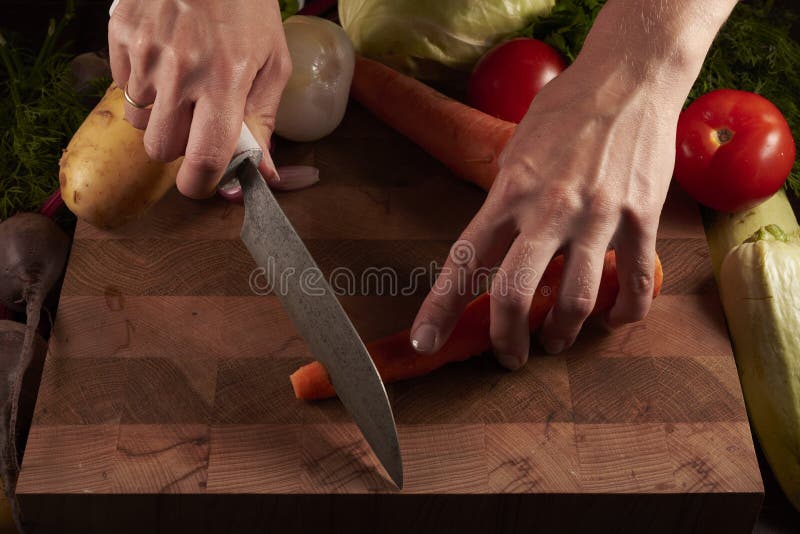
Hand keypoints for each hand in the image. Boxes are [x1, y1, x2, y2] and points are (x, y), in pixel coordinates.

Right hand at [108, 0, 291, 196]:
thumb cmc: (248, 8)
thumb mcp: (273, 63)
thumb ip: (264, 121)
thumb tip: (263, 172)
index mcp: (225, 82)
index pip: (203, 159)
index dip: (201, 184)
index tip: (205, 182)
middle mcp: (180, 72)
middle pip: (161, 150)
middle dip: (179, 148)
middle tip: (197, 125)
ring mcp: (144, 53)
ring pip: (139, 122)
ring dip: (161, 116)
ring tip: (183, 84)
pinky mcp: (120, 34)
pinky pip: (124, 87)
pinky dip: (143, 85)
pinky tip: (165, 59)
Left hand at [409, 0, 738, 369]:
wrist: (628, 79)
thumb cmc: (564, 112)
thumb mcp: (515, 152)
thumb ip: (503, 202)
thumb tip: (493, 243)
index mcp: (509, 193)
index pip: (465, 262)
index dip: (440, 309)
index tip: (424, 342)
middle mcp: (548, 210)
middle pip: (515, 295)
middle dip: (507, 340)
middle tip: (509, 356)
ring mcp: (596, 217)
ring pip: (575, 300)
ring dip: (562, 334)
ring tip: (556, 341)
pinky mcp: (640, 219)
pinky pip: (636, 284)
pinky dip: (622, 314)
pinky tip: (610, 319)